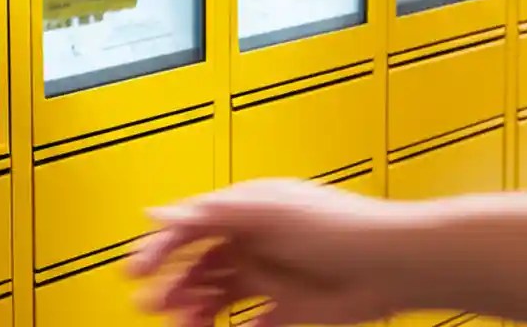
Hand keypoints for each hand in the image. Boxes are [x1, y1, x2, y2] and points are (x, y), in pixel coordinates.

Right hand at [127, 179, 412, 325]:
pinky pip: (252, 324)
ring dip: (194, 310)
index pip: (190, 227)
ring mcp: (270, 277)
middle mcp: (254, 242)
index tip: (135, 270)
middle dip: (171, 284)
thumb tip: (157, 211)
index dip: (159, 247)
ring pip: (218, 297)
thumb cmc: (336, 227)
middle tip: (149, 306)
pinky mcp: (289, 310)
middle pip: (198, 265)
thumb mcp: (267, 212)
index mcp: (246, 211)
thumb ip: (211, 212)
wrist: (392, 264)